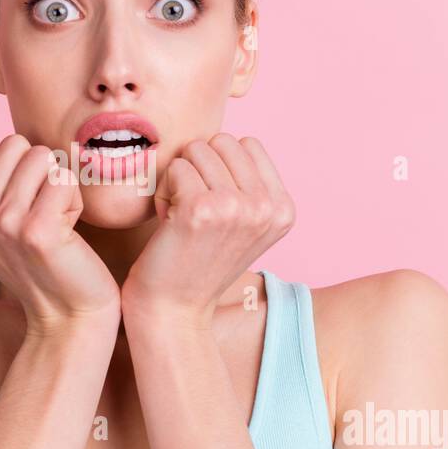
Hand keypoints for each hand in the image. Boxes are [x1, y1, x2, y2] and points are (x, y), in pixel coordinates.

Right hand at [0, 134, 120, 332]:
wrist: (68, 316)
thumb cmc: (43, 261)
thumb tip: (11, 143)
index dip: (15, 167)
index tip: (22, 206)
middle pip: (14, 144)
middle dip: (38, 172)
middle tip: (43, 214)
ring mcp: (1, 224)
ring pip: (41, 156)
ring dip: (58, 185)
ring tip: (55, 221)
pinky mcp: (36, 231)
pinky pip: (64, 177)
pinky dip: (75, 200)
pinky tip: (68, 232)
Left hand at [121, 134, 294, 323]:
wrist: (173, 310)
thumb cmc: (198, 260)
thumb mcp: (244, 223)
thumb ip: (251, 184)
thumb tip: (237, 138)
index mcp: (284, 208)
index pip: (248, 143)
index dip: (221, 168)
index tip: (216, 209)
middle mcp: (267, 207)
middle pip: (222, 141)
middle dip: (200, 169)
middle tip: (196, 213)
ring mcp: (237, 207)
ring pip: (196, 150)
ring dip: (180, 180)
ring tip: (183, 219)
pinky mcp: (201, 208)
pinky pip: (175, 167)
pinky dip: (163, 192)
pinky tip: (169, 224)